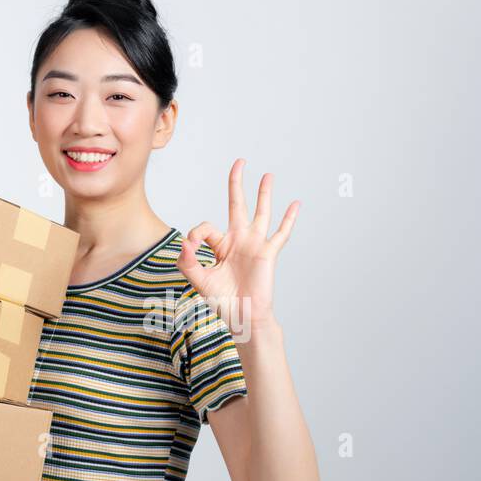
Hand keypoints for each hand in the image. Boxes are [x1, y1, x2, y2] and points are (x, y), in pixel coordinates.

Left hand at [176, 158, 298, 331]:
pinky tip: (296, 204)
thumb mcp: (199, 280)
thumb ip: (188, 262)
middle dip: (236, 183)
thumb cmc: (223, 302)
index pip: (206, 227)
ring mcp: (255, 245)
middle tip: (240, 162)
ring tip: (268, 175)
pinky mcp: (268, 253)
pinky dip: (289, 219)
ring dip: (264, 193)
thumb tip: (185, 242)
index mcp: (221, 246)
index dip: (195, 234)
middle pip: (237, 205)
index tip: (191, 248)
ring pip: (261, 212)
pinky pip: (281, 233)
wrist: (243, 317)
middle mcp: (239, 241)